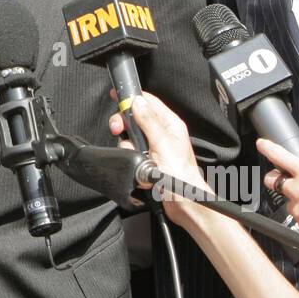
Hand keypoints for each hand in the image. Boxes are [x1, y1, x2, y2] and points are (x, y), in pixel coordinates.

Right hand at [111, 92, 210, 224]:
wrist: (182, 201)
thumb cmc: (180, 174)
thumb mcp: (162, 142)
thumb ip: (148, 120)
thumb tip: (137, 101)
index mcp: (170, 124)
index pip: (148, 102)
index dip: (132, 97)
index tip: (116, 96)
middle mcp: (162, 133)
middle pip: (135, 118)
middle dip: (124, 124)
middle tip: (118, 129)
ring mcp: (154, 147)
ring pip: (130, 137)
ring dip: (129, 146)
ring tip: (139, 155)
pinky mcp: (148, 160)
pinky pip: (132, 153)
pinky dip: (132, 158)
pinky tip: (140, 164)